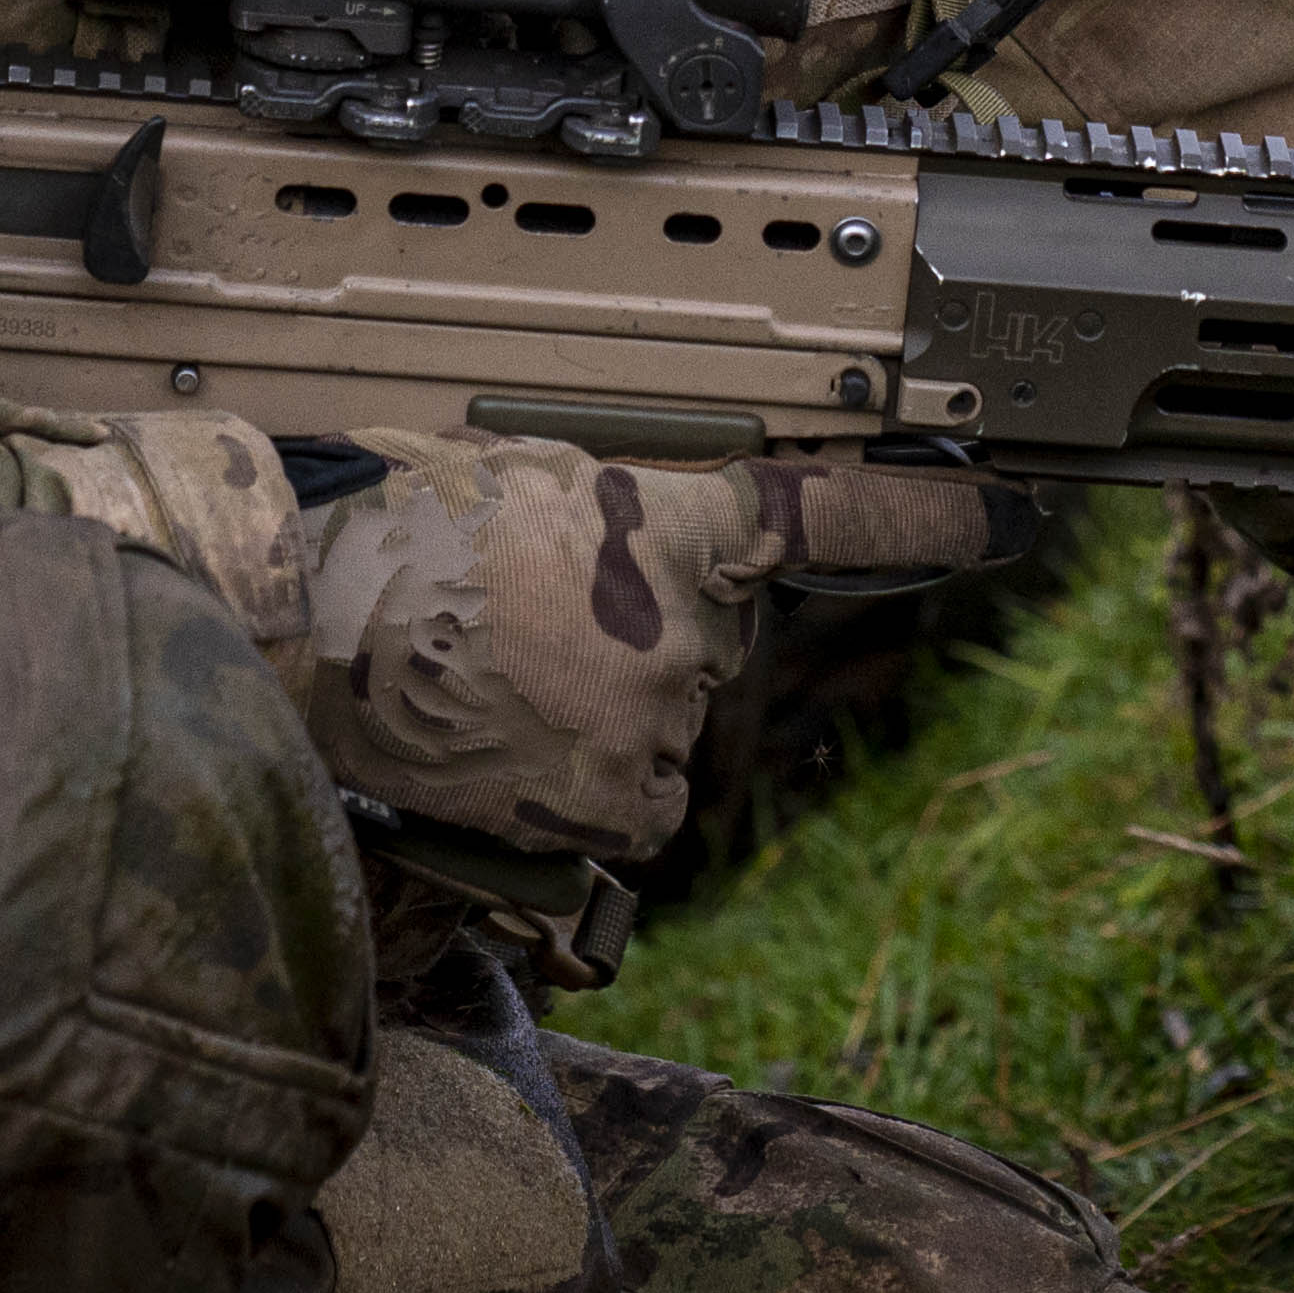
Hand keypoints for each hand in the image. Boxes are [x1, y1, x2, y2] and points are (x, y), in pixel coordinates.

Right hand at [288, 432, 1036, 858]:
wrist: (289, 642)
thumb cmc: (373, 547)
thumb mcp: (508, 476)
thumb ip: (608, 504)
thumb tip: (638, 535)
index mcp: (667, 522)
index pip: (825, 517)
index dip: (921, 522)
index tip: (1003, 515)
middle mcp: (686, 631)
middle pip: (697, 648)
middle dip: (625, 641)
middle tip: (505, 621)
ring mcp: (654, 732)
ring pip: (654, 738)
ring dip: (588, 724)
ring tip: (475, 687)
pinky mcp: (610, 815)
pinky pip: (620, 814)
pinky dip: (567, 799)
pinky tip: (490, 757)